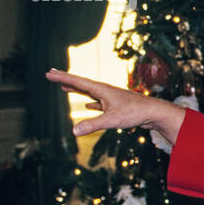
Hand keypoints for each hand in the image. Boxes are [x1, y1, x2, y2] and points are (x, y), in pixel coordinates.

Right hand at [44, 68, 176, 138]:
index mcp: (101, 90)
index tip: (48, 72)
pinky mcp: (117, 106)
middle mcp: (105, 91)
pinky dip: (91, 104)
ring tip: (65, 88)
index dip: (62, 77)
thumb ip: (92, 125)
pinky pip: (99, 103)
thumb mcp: (111, 120)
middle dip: (66, 80)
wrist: (155, 113)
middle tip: (52, 74)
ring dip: (77, 90)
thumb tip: (73, 131)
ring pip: (90, 93)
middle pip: (81, 84)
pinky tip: (88, 106)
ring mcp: (111, 98)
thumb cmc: (135, 113)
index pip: (77, 81)